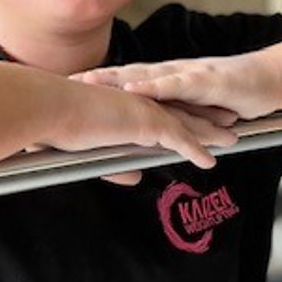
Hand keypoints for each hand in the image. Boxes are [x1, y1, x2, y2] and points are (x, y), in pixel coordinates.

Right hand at [35, 80, 239, 185]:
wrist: (49, 108)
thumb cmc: (56, 124)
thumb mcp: (87, 148)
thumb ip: (115, 165)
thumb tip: (134, 178)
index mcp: (125, 105)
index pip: (162, 110)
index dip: (183, 115)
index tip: (200, 118)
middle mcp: (139, 103)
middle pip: (182, 112)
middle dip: (207, 118)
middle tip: (228, 122)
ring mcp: (143, 111)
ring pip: (186, 124)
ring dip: (210, 133)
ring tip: (232, 139)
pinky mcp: (144, 122)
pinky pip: (177, 140)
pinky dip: (194, 150)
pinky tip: (209, 161)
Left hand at [71, 52, 281, 121]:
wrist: (269, 80)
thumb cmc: (232, 98)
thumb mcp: (197, 116)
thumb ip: (174, 128)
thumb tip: (147, 150)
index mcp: (168, 81)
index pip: (127, 81)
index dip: (100, 84)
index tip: (70, 88)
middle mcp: (173, 73)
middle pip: (129, 75)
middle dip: (99, 78)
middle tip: (70, 82)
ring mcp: (188, 74)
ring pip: (148, 75)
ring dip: (119, 79)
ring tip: (93, 81)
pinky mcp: (207, 80)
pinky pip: (177, 84)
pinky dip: (156, 87)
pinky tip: (138, 89)